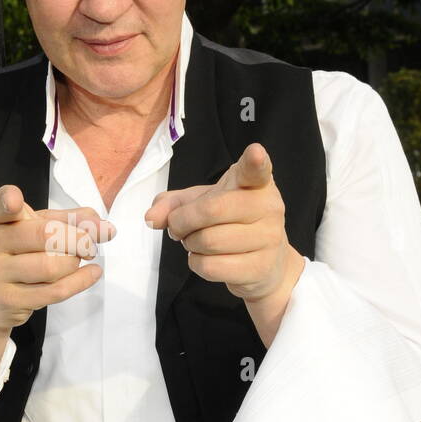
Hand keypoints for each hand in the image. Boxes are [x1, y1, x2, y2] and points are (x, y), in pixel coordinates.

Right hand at [0, 184, 115, 336]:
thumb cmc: (14, 255)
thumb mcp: (34, 228)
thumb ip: (69, 220)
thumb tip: (106, 228)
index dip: (8, 201)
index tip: (15, 200)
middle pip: (45, 235)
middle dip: (79, 239)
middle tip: (88, 245)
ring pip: (52, 266)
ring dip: (75, 262)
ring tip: (76, 260)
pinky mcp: (9, 300)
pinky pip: (55, 291)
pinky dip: (81, 281)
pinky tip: (92, 273)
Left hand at [144, 142, 304, 316]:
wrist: (265, 262)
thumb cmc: (230, 223)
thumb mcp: (202, 204)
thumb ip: (172, 204)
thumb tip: (151, 218)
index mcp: (255, 183)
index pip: (256, 169)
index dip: (255, 161)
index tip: (255, 154)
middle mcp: (268, 207)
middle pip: (211, 210)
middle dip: (182, 221)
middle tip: (178, 227)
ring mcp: (269, 238)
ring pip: (207, 242)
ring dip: (189, 244)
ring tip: (197, 242)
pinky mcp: (260, 268)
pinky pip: (211, 266)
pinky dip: (196, 263)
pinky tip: (205, 258)